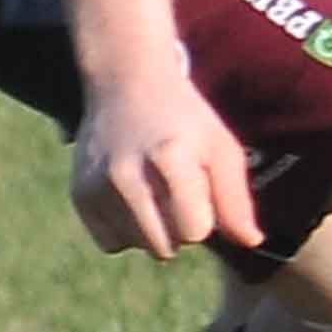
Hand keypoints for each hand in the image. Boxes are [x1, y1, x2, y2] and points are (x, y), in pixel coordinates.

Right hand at [73, 68, 260, 257]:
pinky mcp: (79, 194)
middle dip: (181, 228)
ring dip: (154, 229)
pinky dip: (127, 229)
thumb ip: (236, 199)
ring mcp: (97, 185)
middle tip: (179, 191)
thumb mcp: (221, 148)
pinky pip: (111, 242)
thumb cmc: (185, 121)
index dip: (206, 219)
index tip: (202, 193)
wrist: (126, 86)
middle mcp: (125, 174)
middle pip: (165, 246)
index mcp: (170, 157)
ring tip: (155, 188)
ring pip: (138, 245)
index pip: (194, 231)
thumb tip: (251, 242)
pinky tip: (133, 196)